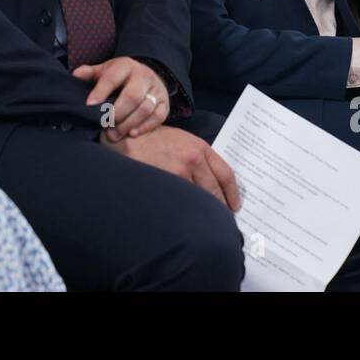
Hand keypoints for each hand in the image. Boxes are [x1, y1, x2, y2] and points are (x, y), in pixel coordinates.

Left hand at [73, 56, 169, 141]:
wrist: (147, 74)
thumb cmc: (121, 76)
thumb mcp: (106, 70)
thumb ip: (90, 73)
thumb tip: (75, 75)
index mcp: (126, 66)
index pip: (112, 78)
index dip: (101, 91)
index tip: (89, 105)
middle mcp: (143, 76)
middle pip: (132, 96)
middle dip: (117, 113)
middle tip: (104, 125)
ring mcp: (156, 89)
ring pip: (146, 107)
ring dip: (129, 123)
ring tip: (114, 134)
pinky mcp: (165, 103)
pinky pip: (159, 116)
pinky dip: (145, 127)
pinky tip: (131, 133)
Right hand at [101, 126, 239, 210]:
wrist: (125, 137)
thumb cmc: (151, 138)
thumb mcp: (180, 140)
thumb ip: (197, 158)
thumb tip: (211, 182)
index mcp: (200, 147)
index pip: (225, 175)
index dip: (232, 194)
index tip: (234, 206)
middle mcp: (193, 159)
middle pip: (214, 191)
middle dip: (220, 207)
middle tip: (221, 219)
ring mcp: (179, 172)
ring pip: (199, 199)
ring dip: (202, 212)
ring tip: (202, 222)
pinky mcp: (164, 183)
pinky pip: (181, 202)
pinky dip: (185, 211)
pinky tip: (183, 217)